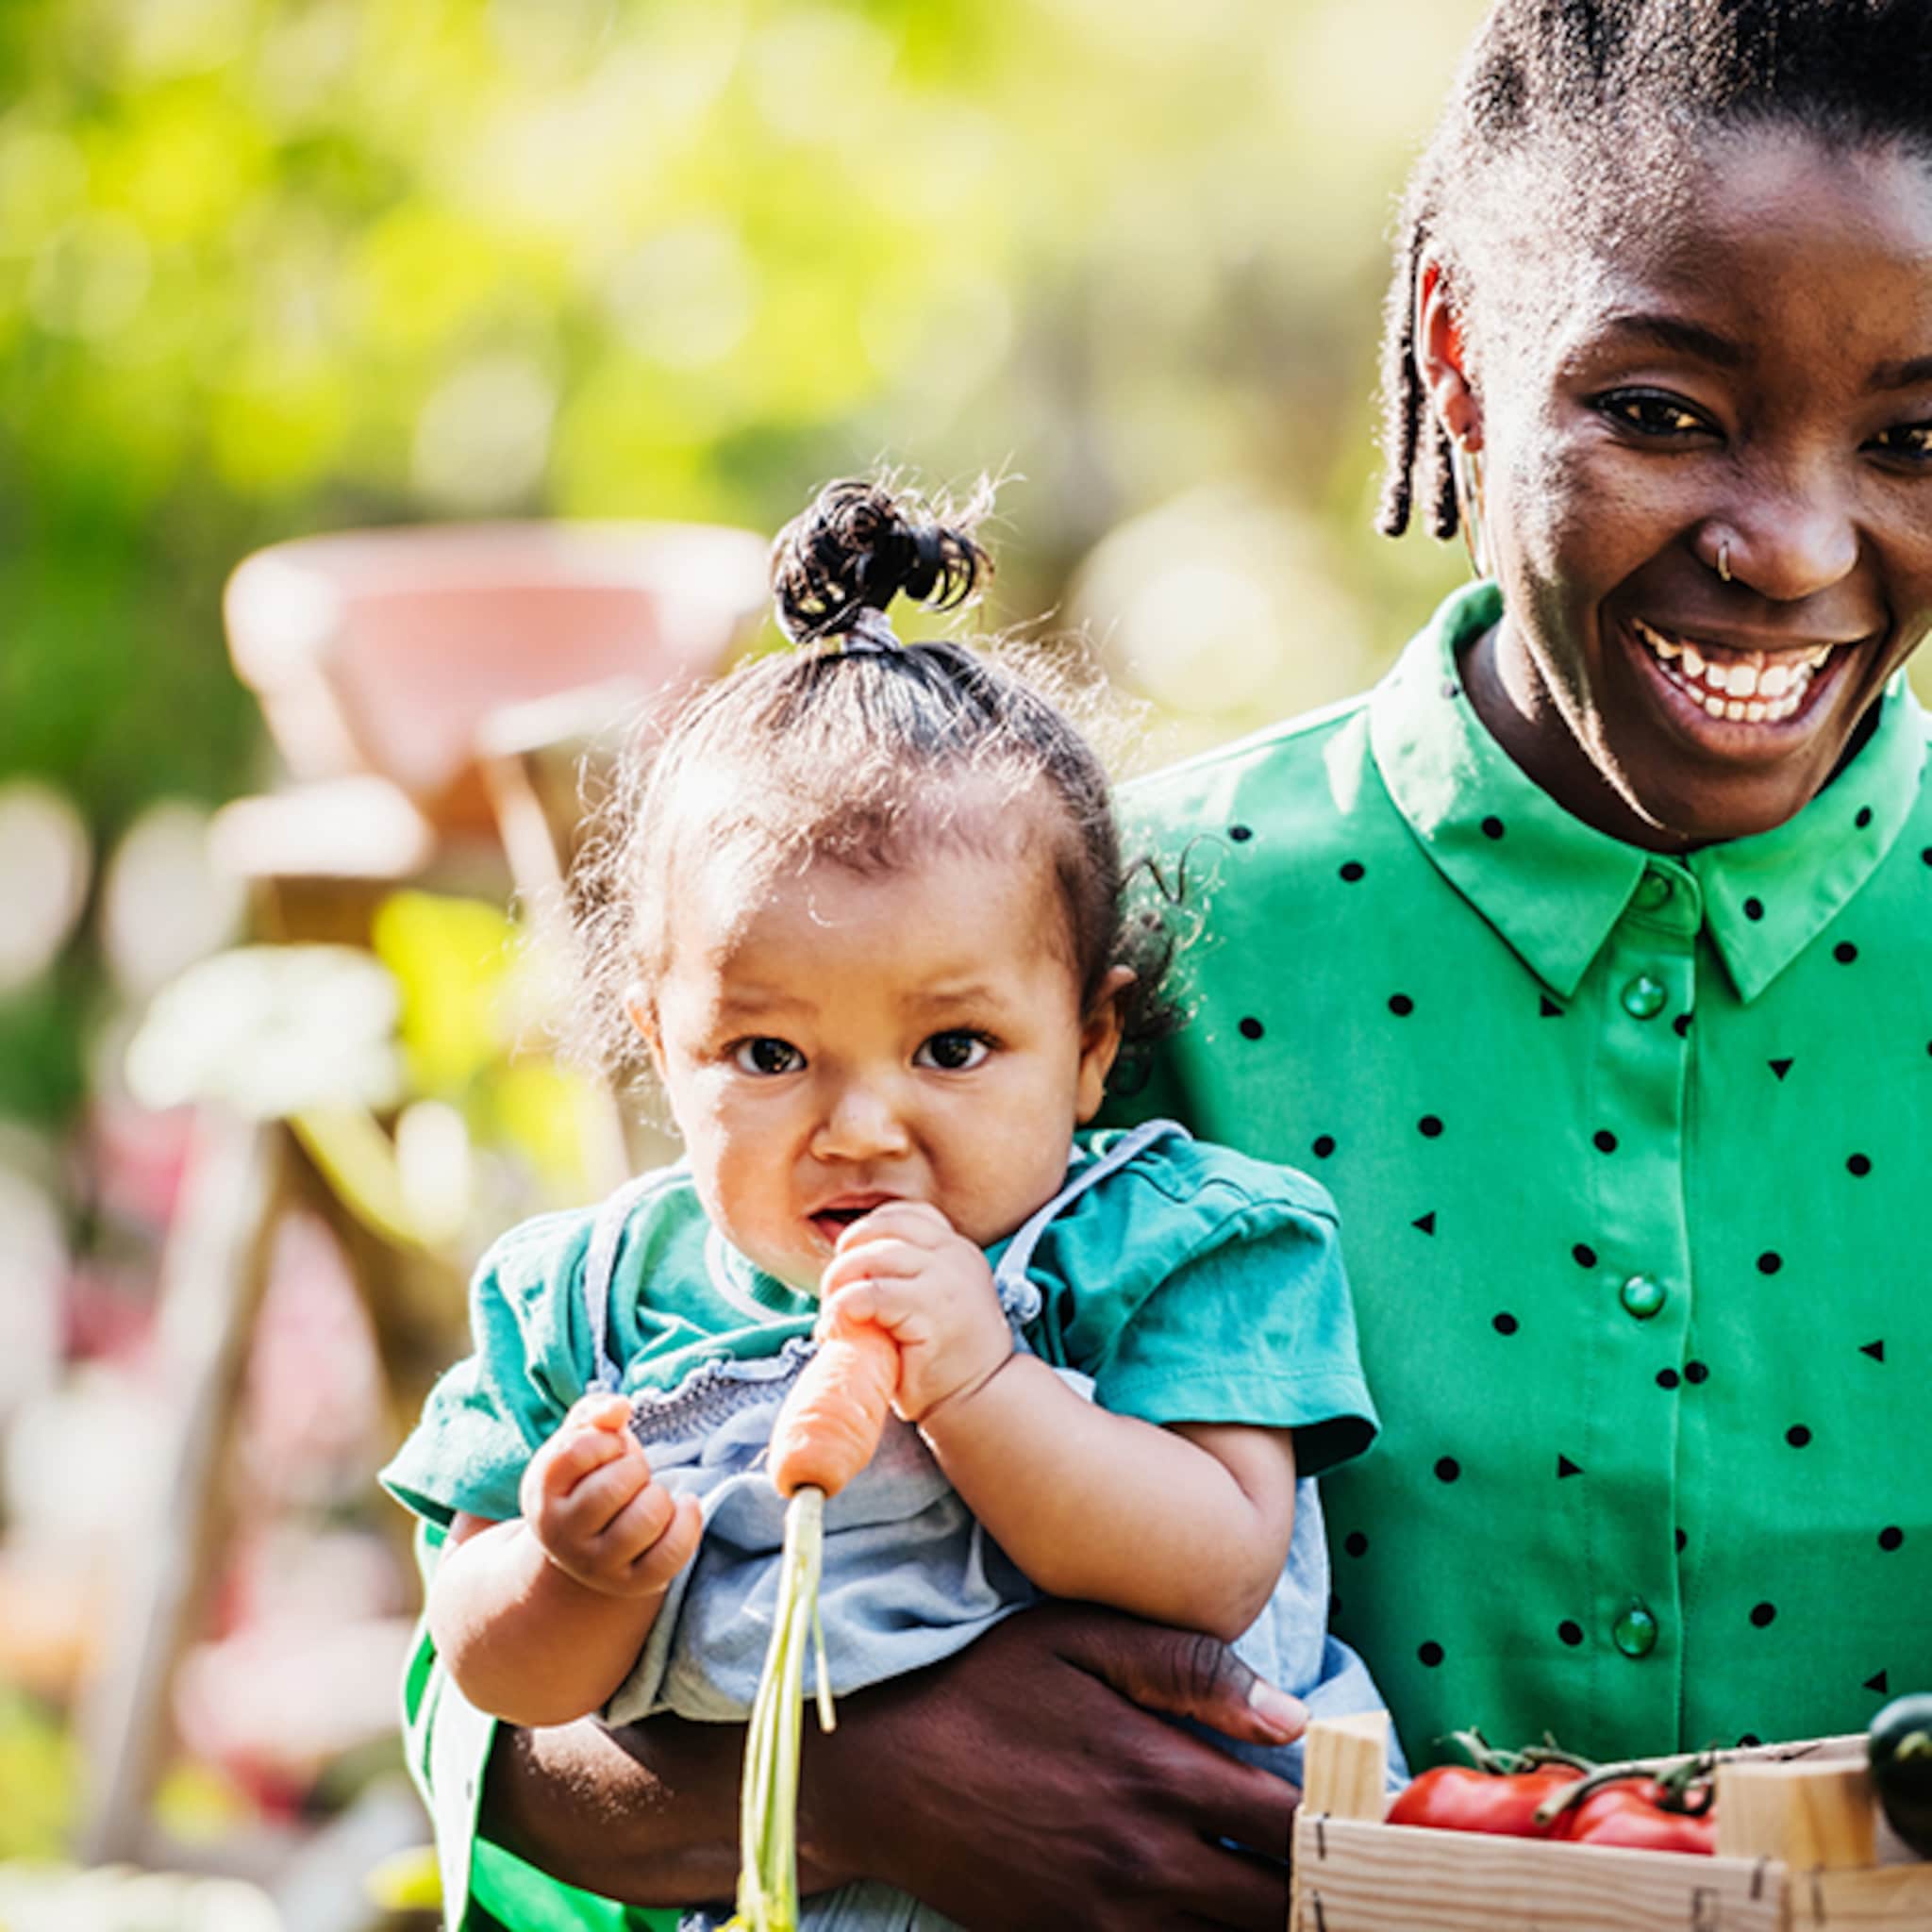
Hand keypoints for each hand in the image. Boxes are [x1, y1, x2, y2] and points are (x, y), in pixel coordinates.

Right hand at [519, 1392, 702, 1598]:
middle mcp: (563, 1534)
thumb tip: (620, 1408)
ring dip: (658, 1496)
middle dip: (634, 1468)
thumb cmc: (587, 1478)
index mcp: (542, 1491)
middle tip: (631, 1474)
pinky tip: (684, 1506)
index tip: (609, 1448)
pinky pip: (672, 1553)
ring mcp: (597, 1564)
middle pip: (614, 1488)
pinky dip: (688, 1522)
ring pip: (645, 1520)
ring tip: (648, 1496)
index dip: (606, 1440)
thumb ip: (595, 1412)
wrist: (582, 1544)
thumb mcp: (578, 1440)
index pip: (577, 1452)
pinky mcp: (633, 1582)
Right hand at [799, 1602, 1304, 1929]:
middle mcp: (1145, 1860)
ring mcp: (1109, 1917)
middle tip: (1353, 1874)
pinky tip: (1215, 1912)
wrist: (880, 1775)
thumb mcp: (1076, 1639)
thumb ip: (1187, 1667)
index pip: (1293, 1824)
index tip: (1371, 1821)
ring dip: (1269, 1921)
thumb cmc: (985, 1688)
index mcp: (1157, 1772)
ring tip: (1301, 1899)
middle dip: (1325, 1892)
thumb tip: (1291, 1716)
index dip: (1346, 1829)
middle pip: (1277, 1904)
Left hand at [816, 1201, 1012, 1422]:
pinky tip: (841, 1329)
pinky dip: (844, 1308)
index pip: (901, 1215)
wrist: (980, 1401)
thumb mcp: (928, 1300)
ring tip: (835, 1318)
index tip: (853, 1270)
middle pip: (879, 1229)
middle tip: (834, 1296)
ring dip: (839, 1285)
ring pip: (870, 1256)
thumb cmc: (944, 1359)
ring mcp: (946, 1279)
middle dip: (845, 1259)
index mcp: (955, 1248)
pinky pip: (870, 1293)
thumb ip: (901, 1275)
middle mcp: (955, 1255)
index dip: (865, 1235)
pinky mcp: (932, 1310)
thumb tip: (842, 1265)